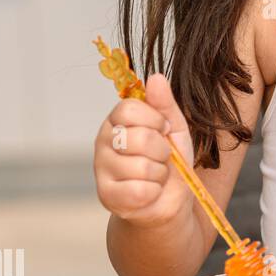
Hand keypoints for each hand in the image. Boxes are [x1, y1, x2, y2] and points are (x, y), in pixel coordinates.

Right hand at [93, 73, 194, 225]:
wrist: (170, 199)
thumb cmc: (171, 162)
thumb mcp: (174, 128)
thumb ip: (164, 104)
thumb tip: (156, 77)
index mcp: (117, 121)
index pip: (129, 108)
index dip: (156, 120)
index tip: (164, 129)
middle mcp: (103, 142)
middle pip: (139, 138)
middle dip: (162, 151)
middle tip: (161, 157)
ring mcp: (101, 170)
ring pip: (142, 167)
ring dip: (159, 174)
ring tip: (155, 176)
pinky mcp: (107, 196)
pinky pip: (139, 190)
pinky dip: (153, 192)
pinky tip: (149, 191)